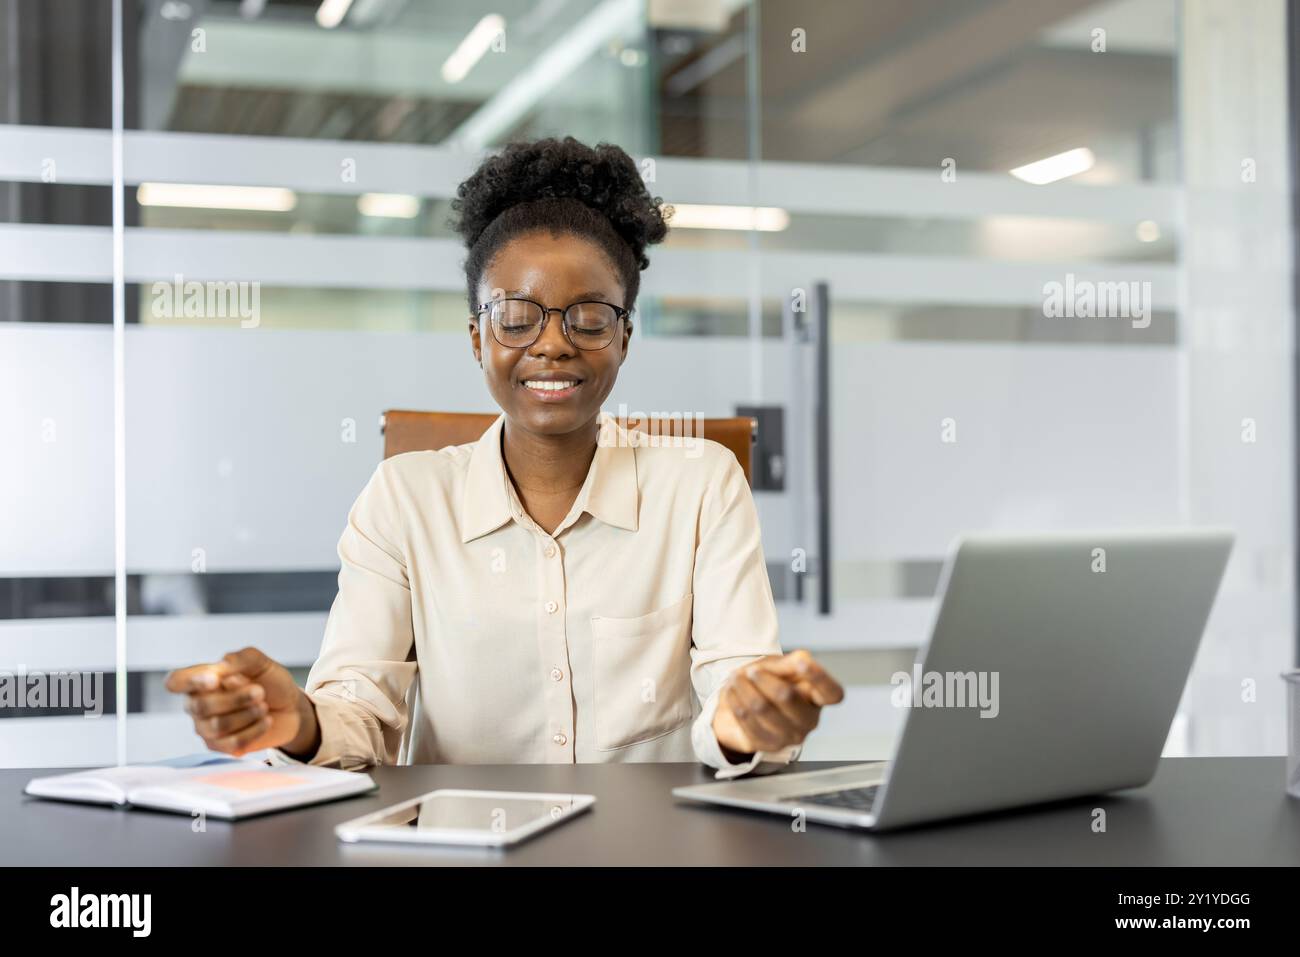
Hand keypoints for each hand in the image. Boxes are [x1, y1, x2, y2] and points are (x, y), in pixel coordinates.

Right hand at [164, 647, 313, 756]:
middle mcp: (197, 704)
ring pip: (217, 726)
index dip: (190, 681)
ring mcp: (206, 728)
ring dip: (247, 714)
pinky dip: (254, 730)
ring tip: (264, 706)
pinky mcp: (221, 746)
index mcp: (200, 679)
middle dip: (235, 698)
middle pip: (201, 706)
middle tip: (259, 692)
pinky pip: (232, 743)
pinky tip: (266, 720)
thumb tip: (221, 666)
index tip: (214, 680)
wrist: (290, 707)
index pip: (176, 681)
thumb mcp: (261, 663)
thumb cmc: (270, 682)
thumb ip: (241, 659)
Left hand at [711, 649, 844, 757]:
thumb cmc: (771, 681)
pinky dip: (735, 701)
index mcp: (818, 698)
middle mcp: (809, 721)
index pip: (831, 693)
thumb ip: (793, 662)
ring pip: (761, 707)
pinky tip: (733, 692)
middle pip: (787, 696)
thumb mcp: (783, 665)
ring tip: (736, 678)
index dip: (819, 678)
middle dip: (763, 678)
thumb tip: (802, 662)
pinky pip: (746, 720)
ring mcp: (790, 736)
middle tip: (751, 670)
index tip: (802, 662)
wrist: (745, 702)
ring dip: (743, 688)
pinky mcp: (767, 745)